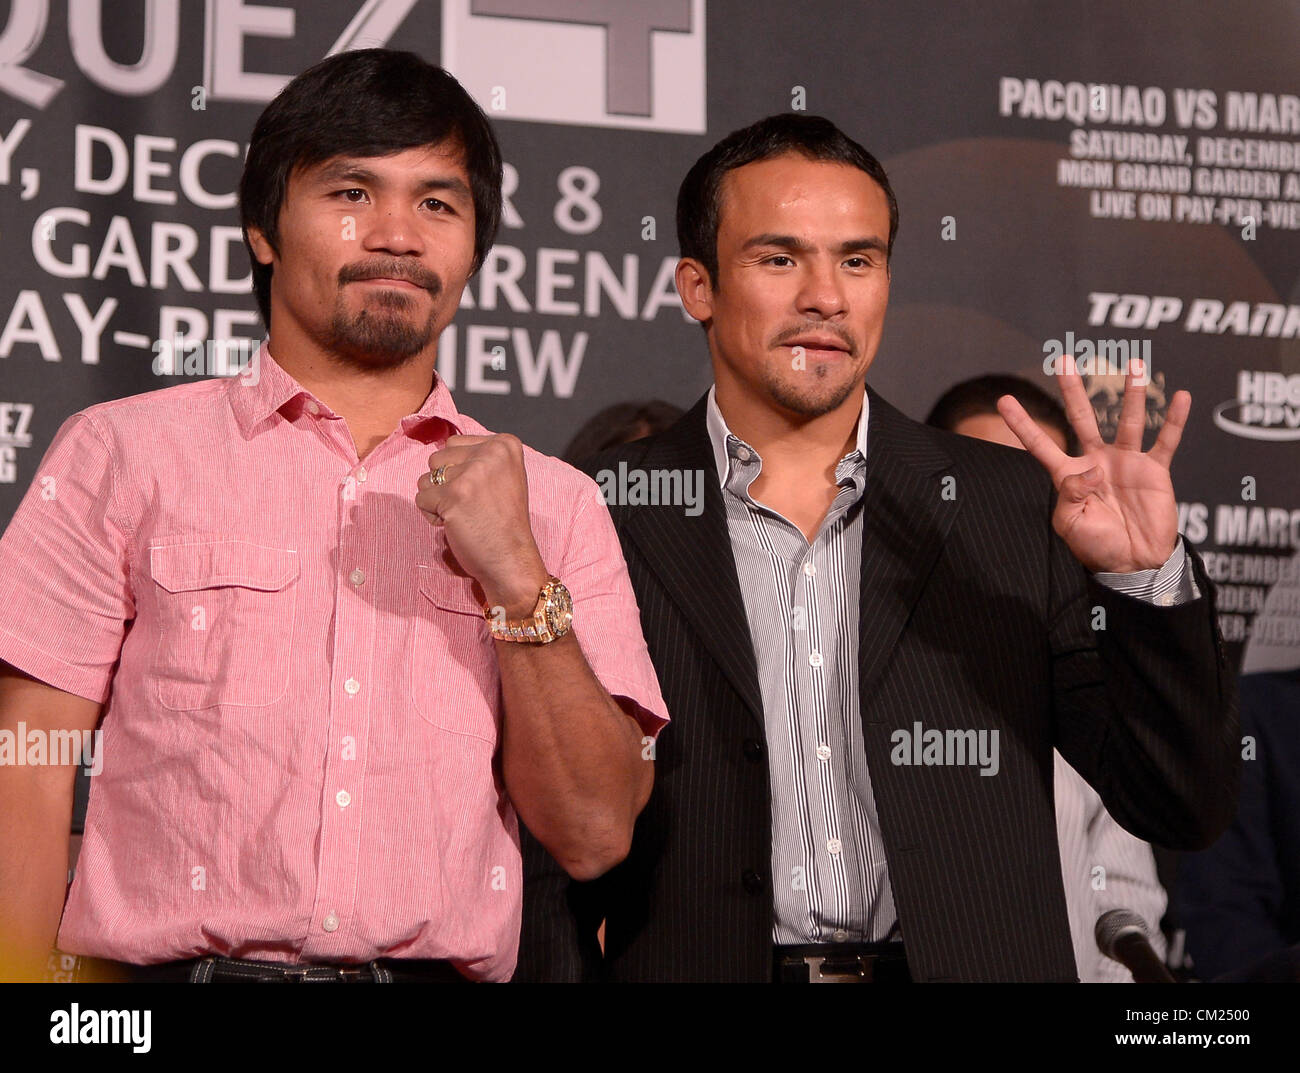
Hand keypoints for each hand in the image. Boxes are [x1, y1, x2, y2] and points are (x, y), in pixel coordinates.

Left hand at [416, 434, 547, 612]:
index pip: (454, 444)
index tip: (482, 493)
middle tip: (471, 506)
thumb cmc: (503, 522)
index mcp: (505, 444)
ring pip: (426, 478)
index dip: (459, 472)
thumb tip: (440, 450)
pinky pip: (421, 499)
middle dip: (445, 484)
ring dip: (437, 500)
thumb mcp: (502, 476)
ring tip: (463, 515)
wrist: (512, 559)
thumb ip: (477, 458)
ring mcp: (473, 473)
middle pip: (437, 458)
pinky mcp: (455, 495)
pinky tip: (455, 525)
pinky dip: (432, 516)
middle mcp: (492, 452)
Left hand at [996, 356, 1188, 573]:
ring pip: (1127, 420)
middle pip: (1081, 417)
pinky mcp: (1154, 470)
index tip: (1004, 400)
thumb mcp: (1071, 523)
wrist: (1133, 562)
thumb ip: (1072, 494)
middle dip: (1072, 390)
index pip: (1041, 444)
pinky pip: (1166, 440)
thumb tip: (1093, 469)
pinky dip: (1174, 420)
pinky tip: (1179, 396)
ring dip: (1132, 393)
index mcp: (1069, 475)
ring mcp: (1126, 462)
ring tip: (1134, 364)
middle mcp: (1096, 460)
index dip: (1023, 424)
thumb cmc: (1097, 546)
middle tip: (1063, 359)